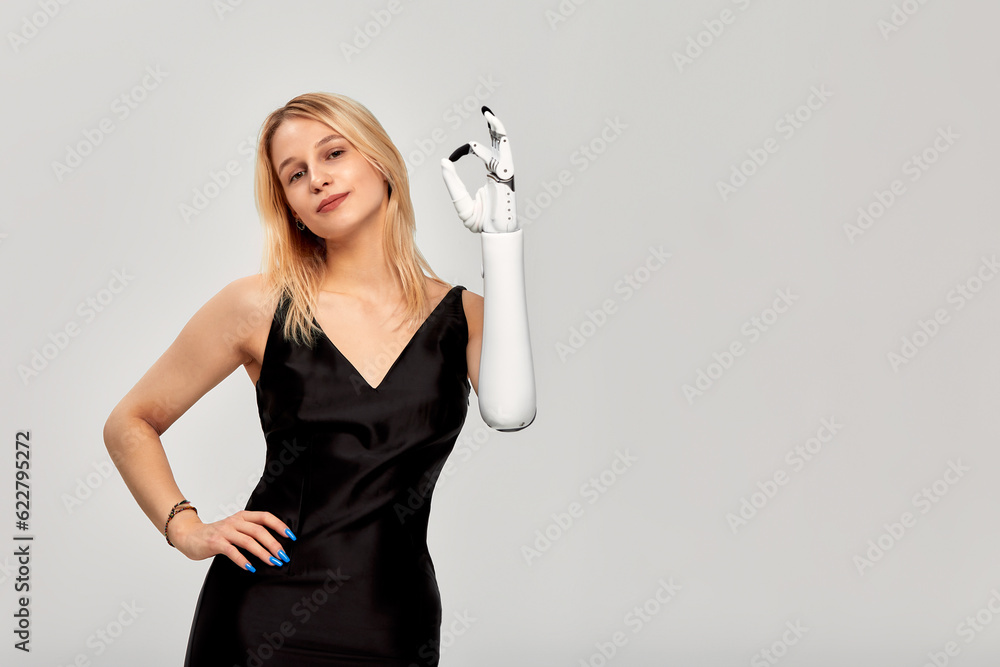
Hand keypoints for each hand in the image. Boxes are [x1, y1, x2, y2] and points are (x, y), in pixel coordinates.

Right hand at [167, 509, 293, 571]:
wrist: (189, 535)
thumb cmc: (216, 534)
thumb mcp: (235, 528)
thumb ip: (250, 531)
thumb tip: (274, 544)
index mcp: (243, 516)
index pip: (265, 517)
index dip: (279, 526)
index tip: (290, 536)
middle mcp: (235, 521)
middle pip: (259, 530)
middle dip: (274, 544)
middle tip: (283, 556)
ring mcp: (225, 531)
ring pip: (248, 541)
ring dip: (263, 553)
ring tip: (272, 562)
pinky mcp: (215, 542)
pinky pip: (232, 551)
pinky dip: (243, 559)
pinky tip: (251, 567)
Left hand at [440, 106, 517, 233]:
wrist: (491, 234)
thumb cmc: (480, 221)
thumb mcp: (460, 201)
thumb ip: (452, 182)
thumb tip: (443, 161)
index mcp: (493, 175)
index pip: (483, 154)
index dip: (468, 150)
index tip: (453, 157)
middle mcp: (501, 172)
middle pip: (500, 143)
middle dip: (495, 127)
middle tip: (486, 112)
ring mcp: (505, 175)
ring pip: (503, 146)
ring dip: (497, 130)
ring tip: (489, 115)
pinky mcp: (506, 180)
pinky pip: (497, 160)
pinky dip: (486, 150)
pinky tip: (475, 143)